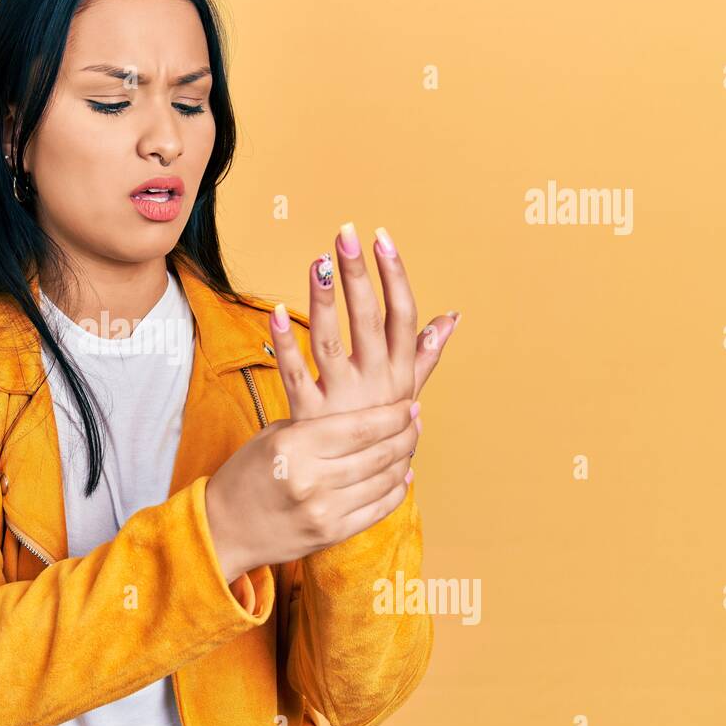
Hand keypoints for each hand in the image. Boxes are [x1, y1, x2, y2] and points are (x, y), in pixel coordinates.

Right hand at [205, 397, 421, 581]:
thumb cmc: (246, 475)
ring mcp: (323, 511)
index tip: (410, 405)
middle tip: (416, 422)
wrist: (224, 527)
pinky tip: (401, 477)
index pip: (361, 427)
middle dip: (405, 434)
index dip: (393, 415)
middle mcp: (311, 479)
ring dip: (404, 461)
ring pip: (383, 481)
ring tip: (410, 446)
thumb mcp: (272, 437)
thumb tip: (361, 412)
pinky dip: (395, 492)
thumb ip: (314, 425)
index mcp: (294, 446)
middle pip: (378, 453)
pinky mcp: (330, 535)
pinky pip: (377, 510)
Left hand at [269, 222, 457, 421]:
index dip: (394, 276)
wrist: (349, 490)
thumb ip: (424, 356)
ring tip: (317, 261)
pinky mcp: (309, 416)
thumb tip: (450, 318)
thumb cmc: (376, 435)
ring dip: (323, 301)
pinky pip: (294, 374)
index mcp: (398, 375)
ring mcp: (341, 401)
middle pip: (368, 321)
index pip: (403, 316)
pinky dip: (284, 343)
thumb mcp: (406, 395)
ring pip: (331, 342)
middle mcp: (374, 385)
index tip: (383, 239)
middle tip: (347, 234)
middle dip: (359, 276)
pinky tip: (275, 311)